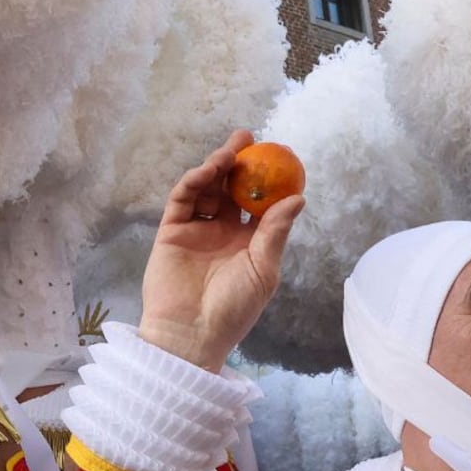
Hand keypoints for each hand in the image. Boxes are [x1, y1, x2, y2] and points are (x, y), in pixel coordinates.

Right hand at [136, 129, 303, 371]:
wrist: (191, 334)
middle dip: (238, 162)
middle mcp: (220, 231)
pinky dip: (195, 181)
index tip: (278, 154)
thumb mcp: (263, 269)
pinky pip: (183, 199)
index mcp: (246, 242)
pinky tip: (210, 170)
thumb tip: (298, 198)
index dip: (266, 178)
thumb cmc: (234, 308)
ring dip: (217, 166)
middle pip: (229, 188)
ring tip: (231, 149)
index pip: (257, 203)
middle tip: (249, 136)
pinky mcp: (171, 231)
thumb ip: (275, 232)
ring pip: (206, 189)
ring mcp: (195, 229)